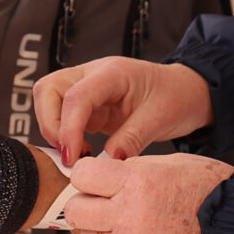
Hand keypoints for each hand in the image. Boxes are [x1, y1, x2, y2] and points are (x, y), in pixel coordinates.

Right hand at [34, 56, 212, 161]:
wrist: (185, 92)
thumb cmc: (176, 96)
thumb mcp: (160, 117)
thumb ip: (133, 138)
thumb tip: (109, 160)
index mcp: (112, 73)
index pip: (75, 96)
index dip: (67, 127)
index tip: (71, 156)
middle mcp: (92, 76)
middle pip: (48, 91)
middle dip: (51, 125)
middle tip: (70, 154)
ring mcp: (87, 89)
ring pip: (49, 103)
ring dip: (55, 131)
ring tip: (78, 154)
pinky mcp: (87, 106)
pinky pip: (62, 118)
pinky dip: (65, 137)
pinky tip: (83, 151)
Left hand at [64, 152, 233, 233]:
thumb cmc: (212, 192)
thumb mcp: (172, 164)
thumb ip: (134, 169)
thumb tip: (106, 173)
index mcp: (136, 181)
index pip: (81, 175)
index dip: (86, 174)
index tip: (94, 176)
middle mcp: (129, 214)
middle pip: (75, 211)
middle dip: (83, 203)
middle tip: (99, 201)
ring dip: (97, 229)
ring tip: (119, 221)